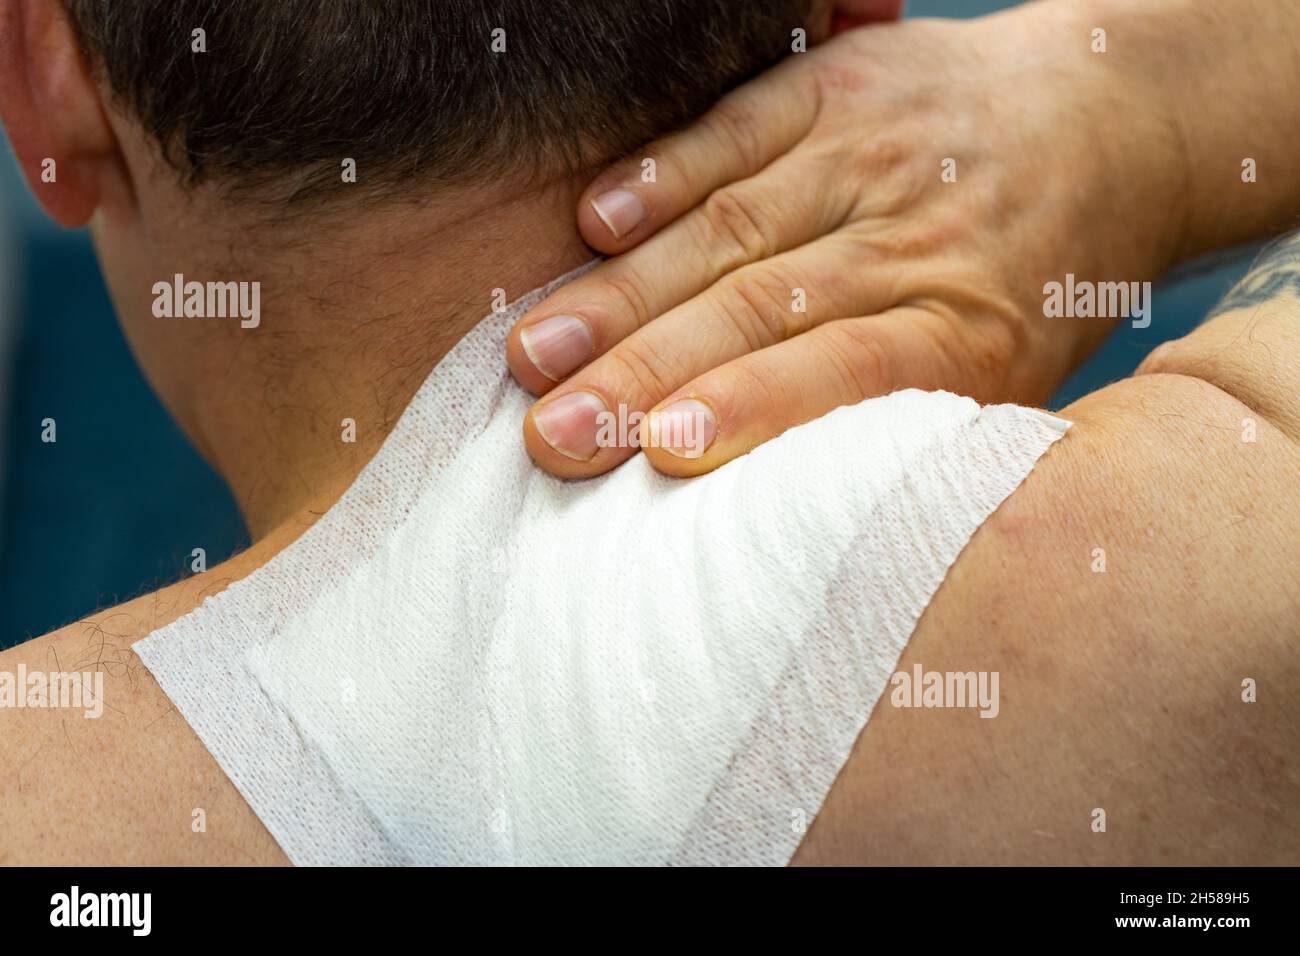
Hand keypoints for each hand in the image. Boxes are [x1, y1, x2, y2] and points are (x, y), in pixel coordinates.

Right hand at [507, 1, 1188, 476]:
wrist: (1102, 126)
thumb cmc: (1039, 284)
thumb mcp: (1023, 375)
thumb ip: (919, 432)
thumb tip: (802, 523)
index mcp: (971, 324)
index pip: (848, 367)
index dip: (751, 406)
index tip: (660, 453)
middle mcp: (918, 233)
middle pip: (763, 306)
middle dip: (646, 372)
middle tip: (554, 434)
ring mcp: (872, 150)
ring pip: (731, 227)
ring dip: (627, 292)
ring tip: (537, 354)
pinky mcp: (836, 88)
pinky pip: (739, 127)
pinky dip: (662, 173)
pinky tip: (594, 223)